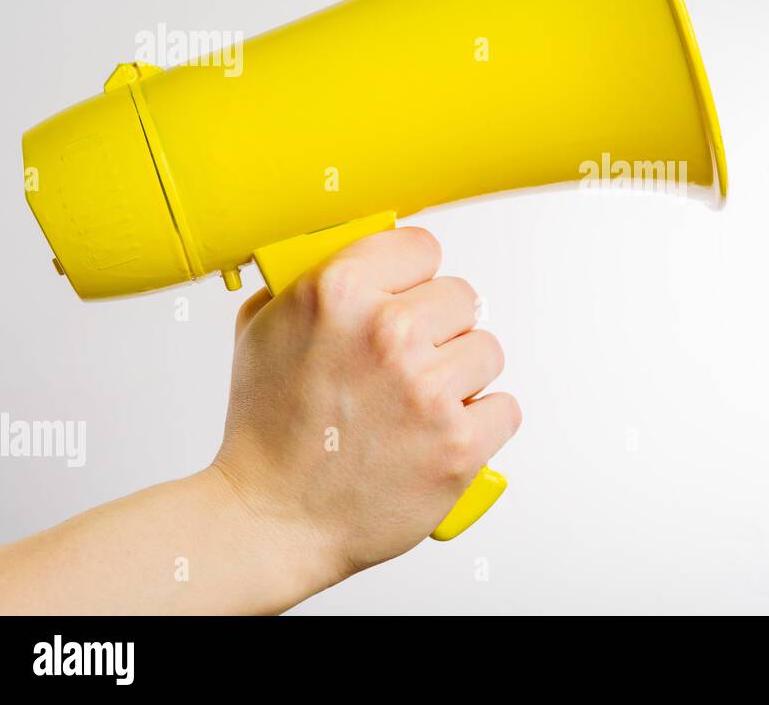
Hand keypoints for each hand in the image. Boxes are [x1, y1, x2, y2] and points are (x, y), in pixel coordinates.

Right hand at [212, 226, 520, 585]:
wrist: (272, 520)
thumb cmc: (266, 431)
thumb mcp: (263, 330)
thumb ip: (310, 281)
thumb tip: (352, 249)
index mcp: (339, 292)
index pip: (422, 248)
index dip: (412, 277)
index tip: (405, 297)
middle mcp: (388, 333)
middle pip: (463, 297)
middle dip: (439, 329)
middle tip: (406, 364)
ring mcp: (429, 389)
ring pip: (487, 351)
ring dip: (462, 376)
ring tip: (419, 404)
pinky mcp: (461, 442)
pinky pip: (505, 408)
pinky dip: (482, 424)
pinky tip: (442, 434)